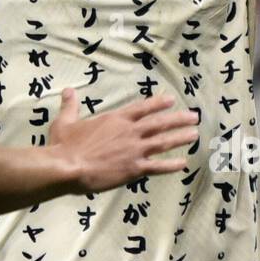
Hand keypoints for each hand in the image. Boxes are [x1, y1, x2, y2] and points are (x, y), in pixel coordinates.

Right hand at [49, 89, 197, 192]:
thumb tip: (68, 91)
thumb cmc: (65, 145)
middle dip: (178, 119)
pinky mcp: (134, 169)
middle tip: (194, 116)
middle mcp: (129, 132)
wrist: (68, 167)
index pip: (142, 108)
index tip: (171, 99)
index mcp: (115, 119)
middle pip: (159, 123)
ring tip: (194, 134)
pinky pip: (158, 167)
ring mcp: (134, 151)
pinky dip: (171, 165)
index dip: (158, 103)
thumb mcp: (65, 121)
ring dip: (180, 137)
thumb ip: (70, 105)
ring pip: (163, 142)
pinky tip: (183, 164)